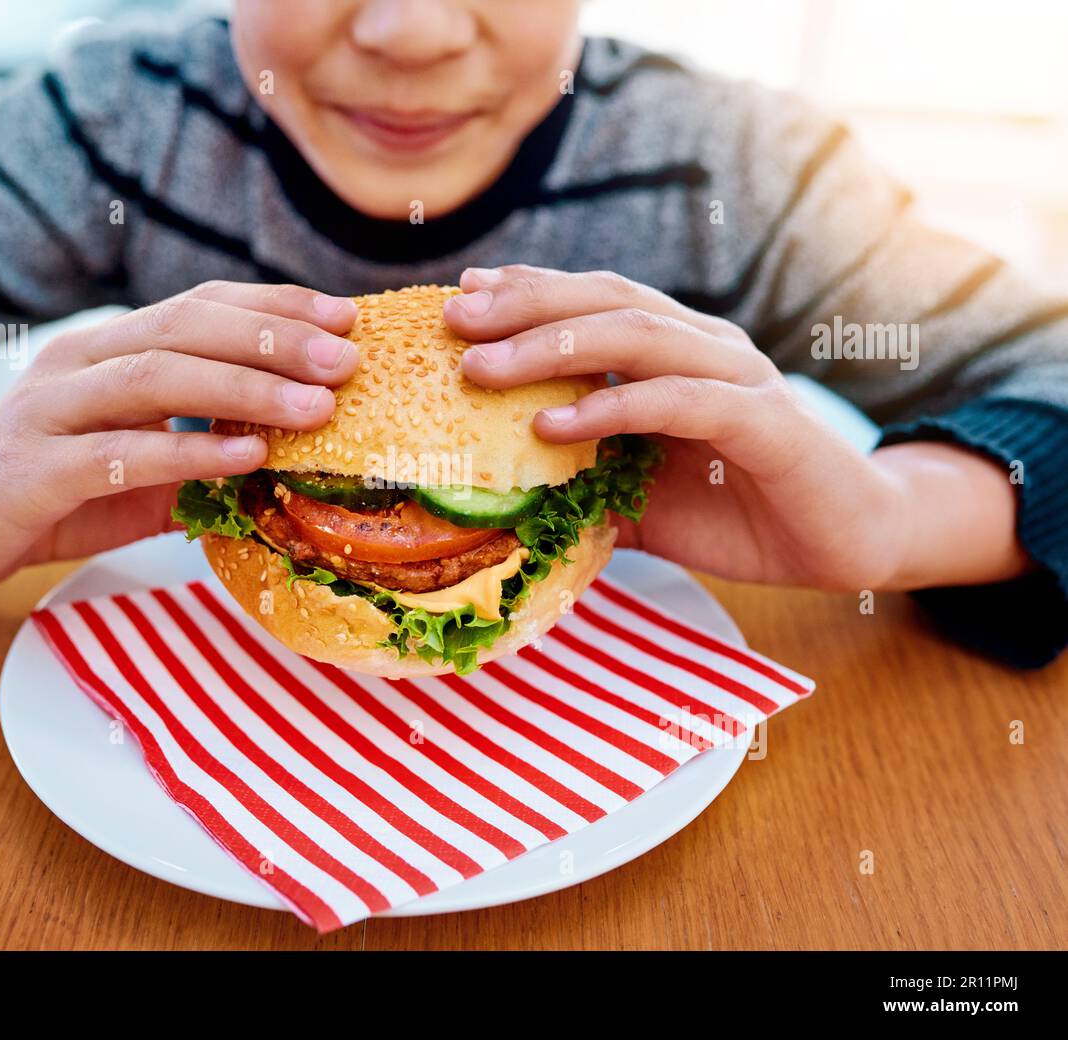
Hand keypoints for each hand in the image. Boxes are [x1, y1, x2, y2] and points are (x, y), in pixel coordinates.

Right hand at [0, 282, 358, 589]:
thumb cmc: (54, 487)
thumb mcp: (142, 463)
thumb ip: (204, 450)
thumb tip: (297, 455)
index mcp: (110, 348)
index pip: (200, 307)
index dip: (273, 307)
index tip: (346, 320)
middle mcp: (80, 362)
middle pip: (185, 329)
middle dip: (273, 340)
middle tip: (345, 360)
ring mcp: (51, 411)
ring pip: (156, 379)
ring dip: (243, 389)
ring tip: (315, 406)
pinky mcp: (34, 469)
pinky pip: (121, 454)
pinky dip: (189, 453)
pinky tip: (246, 459)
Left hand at [444, 265, 1026, 591]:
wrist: (842, 539)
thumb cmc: (735, 511)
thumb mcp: (636, 498)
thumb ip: (579, 485)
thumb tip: (497, 506)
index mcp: (673, 350)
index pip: (592, 301)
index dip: (527, 291)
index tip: (460, 298)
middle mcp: (702, 346)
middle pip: (603, 301)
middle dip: (523, 305)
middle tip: (454, 318)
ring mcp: (735, 376)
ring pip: (635, 337)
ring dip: (551, 347)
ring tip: (481, 367)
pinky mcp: (761, 420)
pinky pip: (676, 402)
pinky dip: (611, 409)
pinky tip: (551, 428)